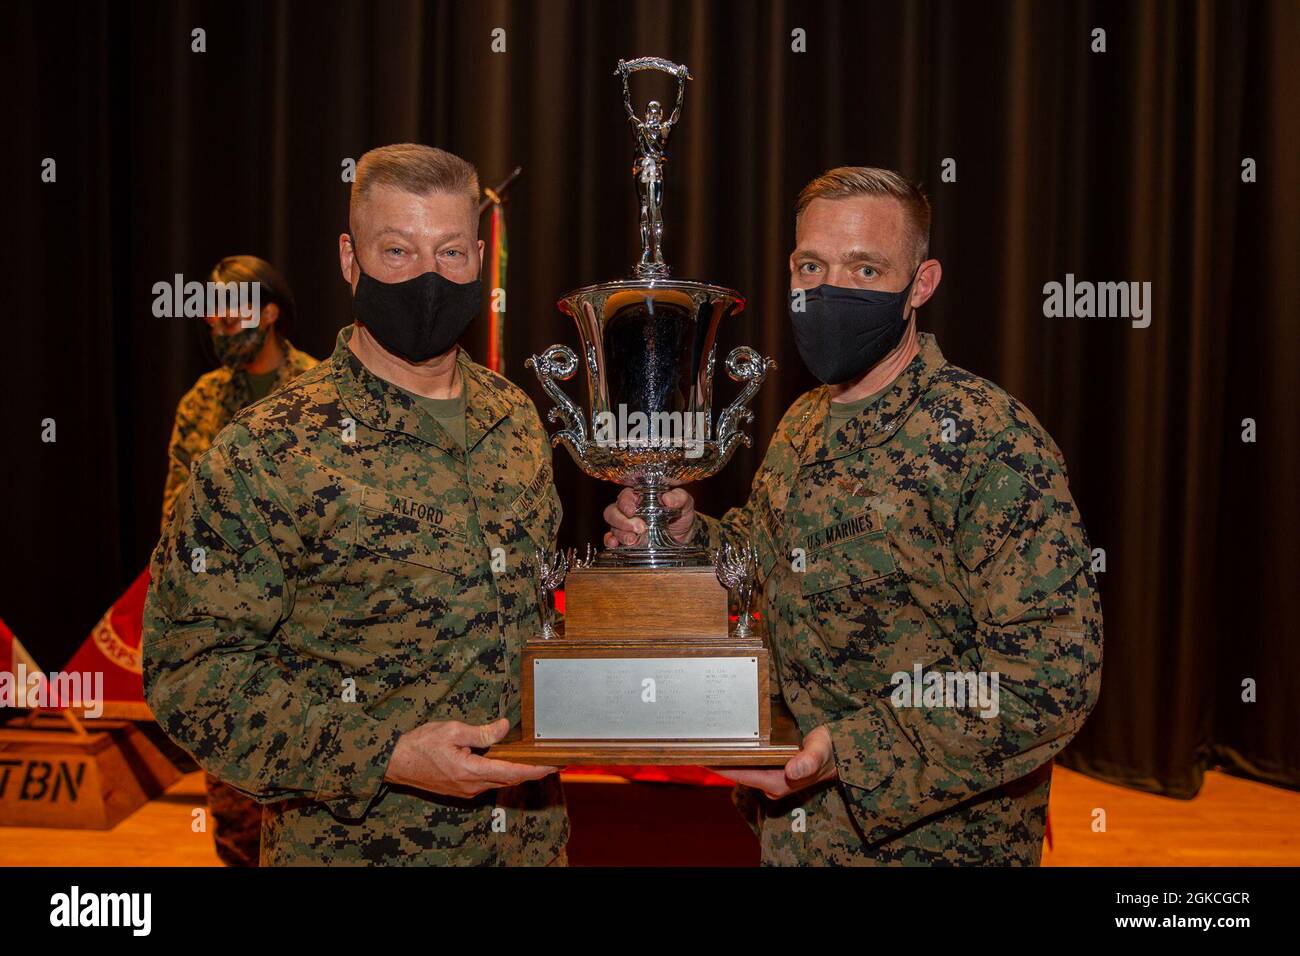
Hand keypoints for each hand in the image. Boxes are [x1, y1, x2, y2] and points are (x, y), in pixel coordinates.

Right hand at [383, 718, 557, 797]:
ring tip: (535, 759)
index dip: (535, 769)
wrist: (396, 763)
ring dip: (518, 772)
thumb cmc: (420, 745)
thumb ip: (481, 732)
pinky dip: (502, 772)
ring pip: (499, 780)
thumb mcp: (452, 731)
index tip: (553, 764)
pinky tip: (509, 762)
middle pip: (510, 779)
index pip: (512, 772)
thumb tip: (504, 727)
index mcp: (471, 771)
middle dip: (532, 771)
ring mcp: (467, 790)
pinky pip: (488, 780)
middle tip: (552, 760)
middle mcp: (472, 785)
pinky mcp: (462, 788)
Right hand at [602, 487, 695, 547]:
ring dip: (620, 534)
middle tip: (639, 528)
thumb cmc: (681, 515)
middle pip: (613, 512)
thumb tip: (666, 498)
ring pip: (612, 527)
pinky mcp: (626, 541)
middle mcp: (629, 511)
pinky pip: (611, 540)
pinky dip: (610, 541)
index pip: (625, 496)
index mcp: (639, 497)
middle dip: (622, 521)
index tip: (632, 511)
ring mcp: (626, 527)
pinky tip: (615, 544)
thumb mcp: (684, 503)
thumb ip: (678, 498)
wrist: (685, 536)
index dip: (625, 503)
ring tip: (633, 540)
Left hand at [709, 725, 837, 798]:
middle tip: (698, 741)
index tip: (699, 755)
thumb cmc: (830, 750)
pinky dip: (739, 753)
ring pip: (743, 767)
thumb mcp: (821, 750)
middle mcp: (772, 784)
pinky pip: (750, 763)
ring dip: (728, 755)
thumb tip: (792, 771)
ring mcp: (771, 779)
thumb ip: (808, 760)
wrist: (840, 754)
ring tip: (707, 739)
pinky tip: (729, 741)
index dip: (719, 766)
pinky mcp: (773, 771)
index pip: (740, 774)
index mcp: (778, 782)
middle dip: (720, 758)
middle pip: (738, 772)